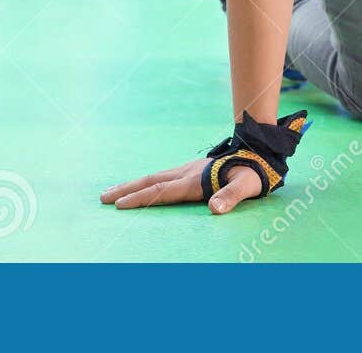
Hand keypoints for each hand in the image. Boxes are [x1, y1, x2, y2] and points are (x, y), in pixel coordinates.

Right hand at [99, 158, 263, 214]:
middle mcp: (187, 172)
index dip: (141, 199)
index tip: (119, 205)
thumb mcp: (247, 186)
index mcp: (196, 180)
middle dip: (127, 190)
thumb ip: (231, 197)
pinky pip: (163, 177)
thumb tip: (214, 209)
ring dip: (133, 185)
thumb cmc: (253, 174)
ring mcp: (188, 169)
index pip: (162, 192)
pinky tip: (142, 187)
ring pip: (155, 177)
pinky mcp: (191, 169)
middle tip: (102, 198)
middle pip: (151, 181)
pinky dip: (147, 182)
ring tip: (113, 192)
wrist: (259, 152)